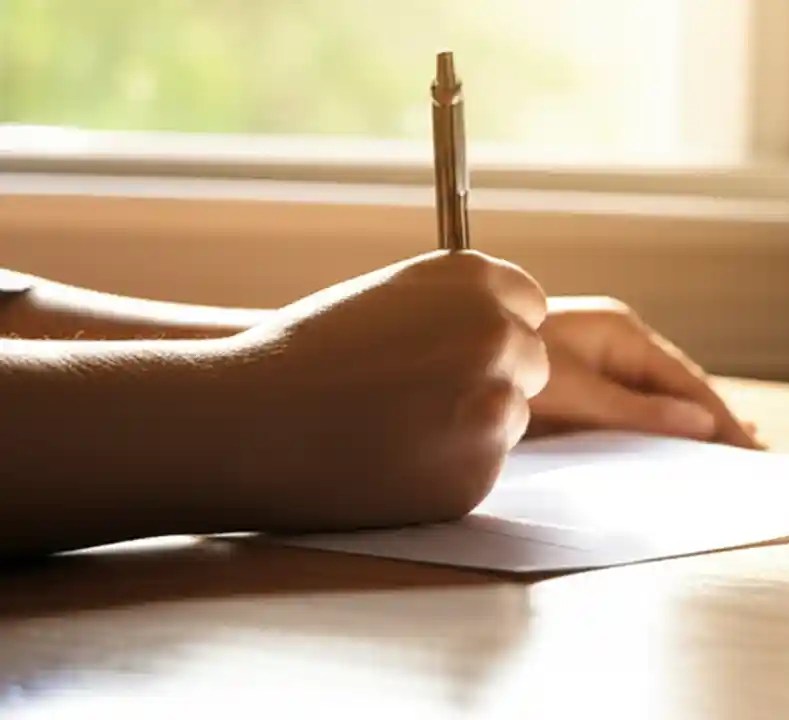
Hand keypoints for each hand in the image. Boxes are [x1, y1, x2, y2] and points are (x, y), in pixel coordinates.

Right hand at [228, 251, 548, 530]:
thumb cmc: (302, 357)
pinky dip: (446, 471)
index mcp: (475, 279)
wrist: (246, 424)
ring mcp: (493, 405)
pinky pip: (480, 469)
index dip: (495, 329)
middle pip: (531, 363)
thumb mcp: (388, 299)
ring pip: (509, 418)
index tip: (463, 349)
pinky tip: (389, 462)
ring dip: (470, 427)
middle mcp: (497, 334)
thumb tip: (503, 329)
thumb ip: (452, 309)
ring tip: (393, 428)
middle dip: (491, 379)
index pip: (528, 306)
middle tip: (423, 396)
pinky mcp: (478, 473)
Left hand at [529, 297, 759, 447]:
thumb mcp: (574, 393)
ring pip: (657, 395)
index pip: (687, 381)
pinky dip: (658, 422)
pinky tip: (672, 438)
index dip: (722, 417)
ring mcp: (597, 359)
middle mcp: (615, 341)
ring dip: (690, 422)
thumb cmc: (508, 366)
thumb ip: (637, 410)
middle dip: (716, 419)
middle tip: (755, 455)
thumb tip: (700, 423)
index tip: (752, 450)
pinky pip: (631, 404)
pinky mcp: (579, 380)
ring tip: (729, 448)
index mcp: (622, 333)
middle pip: (678, 386)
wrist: (450, 354)